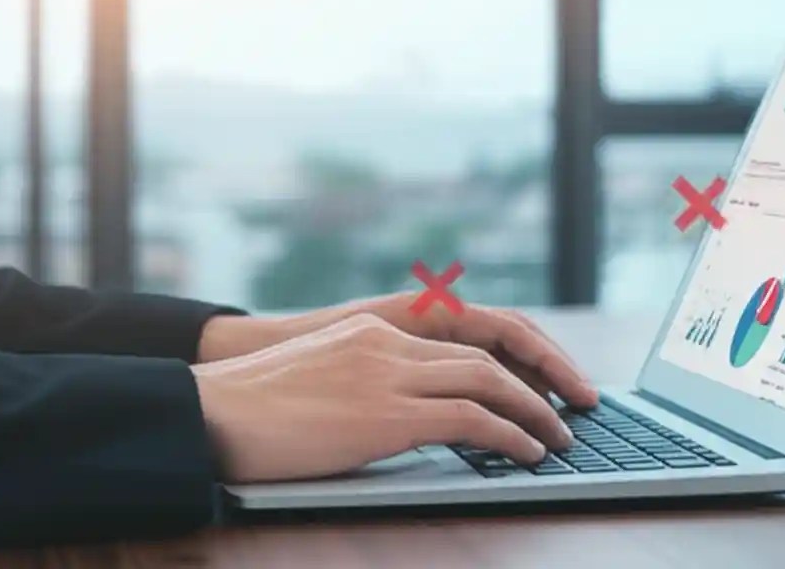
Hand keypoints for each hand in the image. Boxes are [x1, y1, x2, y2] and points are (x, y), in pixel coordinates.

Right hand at [198, 293, 597, 408]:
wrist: (206, 413)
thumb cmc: (253, 407)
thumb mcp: (321, 376)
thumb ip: (371, 378)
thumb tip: (407, 411)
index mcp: (378, 330)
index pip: (470, 333)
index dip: (517, 357)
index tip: (546, 380)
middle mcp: (391, 343)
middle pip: (494, 349)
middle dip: (545, 378)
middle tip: (577, 404)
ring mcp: (389, 375)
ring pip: (490, 382)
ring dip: (536, 411)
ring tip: (560, 438)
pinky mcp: (385, 414)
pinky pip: (470, 419)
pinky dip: (510, 436)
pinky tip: (527, 454)